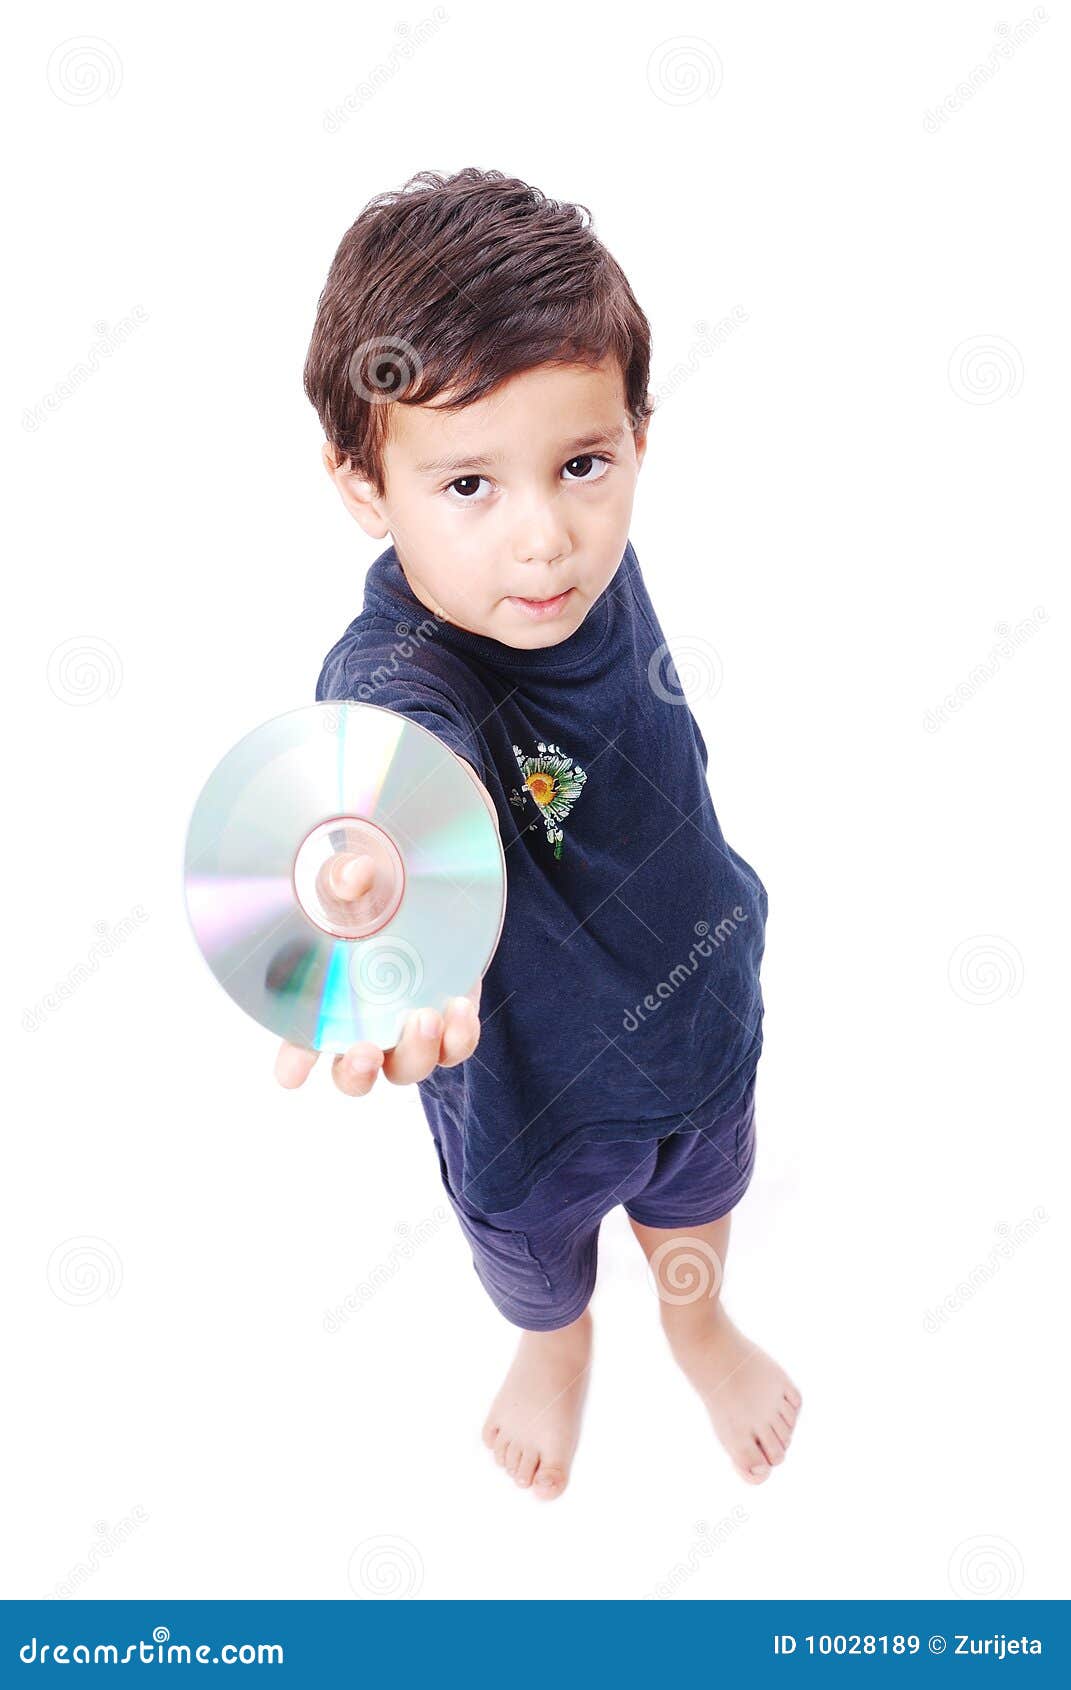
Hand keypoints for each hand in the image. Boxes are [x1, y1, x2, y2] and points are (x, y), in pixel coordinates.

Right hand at [273, 846, 482, 1095]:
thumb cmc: (374, 883)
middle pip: (353, 1075)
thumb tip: (355, 876)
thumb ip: (346, 877)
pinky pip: (456, 1047)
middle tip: (365, 1052)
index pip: (297, 1047)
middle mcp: (362, 1027)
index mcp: (322, 1005)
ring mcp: (406, 1029)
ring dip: (415, 1053)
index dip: (292, 1064)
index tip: (291, 1073)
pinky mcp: (449, 1021)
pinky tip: (459, 1005)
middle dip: (356, 1073)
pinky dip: (460, 1035)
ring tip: (424, 1018)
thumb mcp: (357, 871)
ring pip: (407, 1069)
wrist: (430, 885)